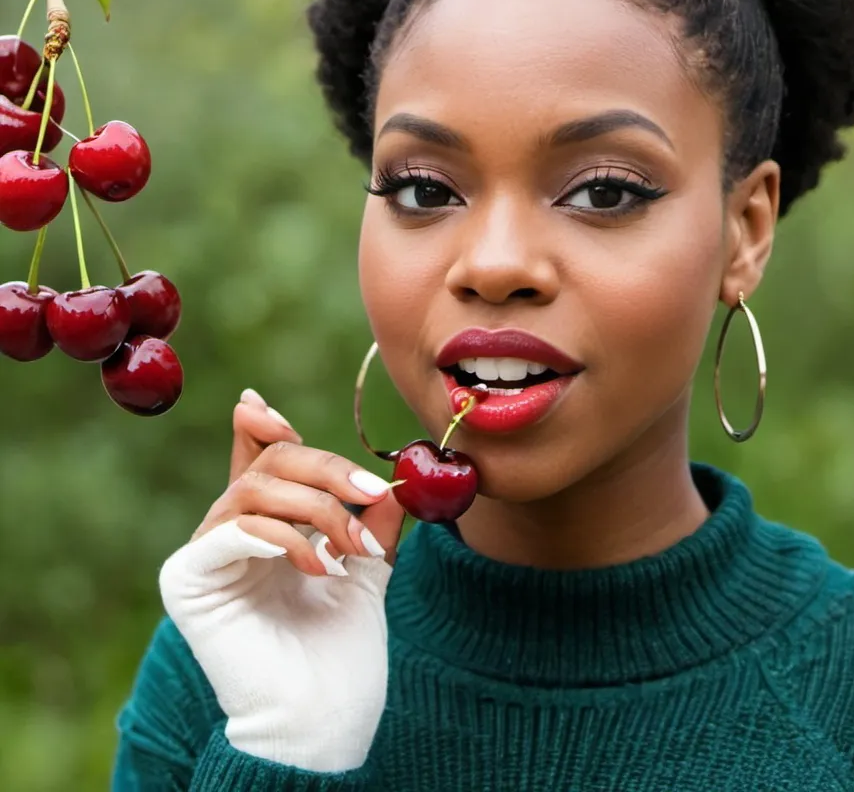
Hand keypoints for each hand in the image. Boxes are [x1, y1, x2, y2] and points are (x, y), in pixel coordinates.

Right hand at [158, 389, 404, 771]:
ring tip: (351, 551)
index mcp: (266, 527)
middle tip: (369, 492)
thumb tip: (394, 477)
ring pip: (254, 489)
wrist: (323, 719)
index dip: (263, 427)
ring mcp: (204, 557)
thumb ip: (372, 519)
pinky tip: (314, 565)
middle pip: (268, 462)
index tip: (267, 406)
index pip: (258, 460)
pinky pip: (232, 530)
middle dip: (326, 469)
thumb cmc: (341, 652)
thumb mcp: (367, 568)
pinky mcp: (187, 581)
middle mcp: (228, 534)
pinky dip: (281, 536)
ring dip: (316, 510)